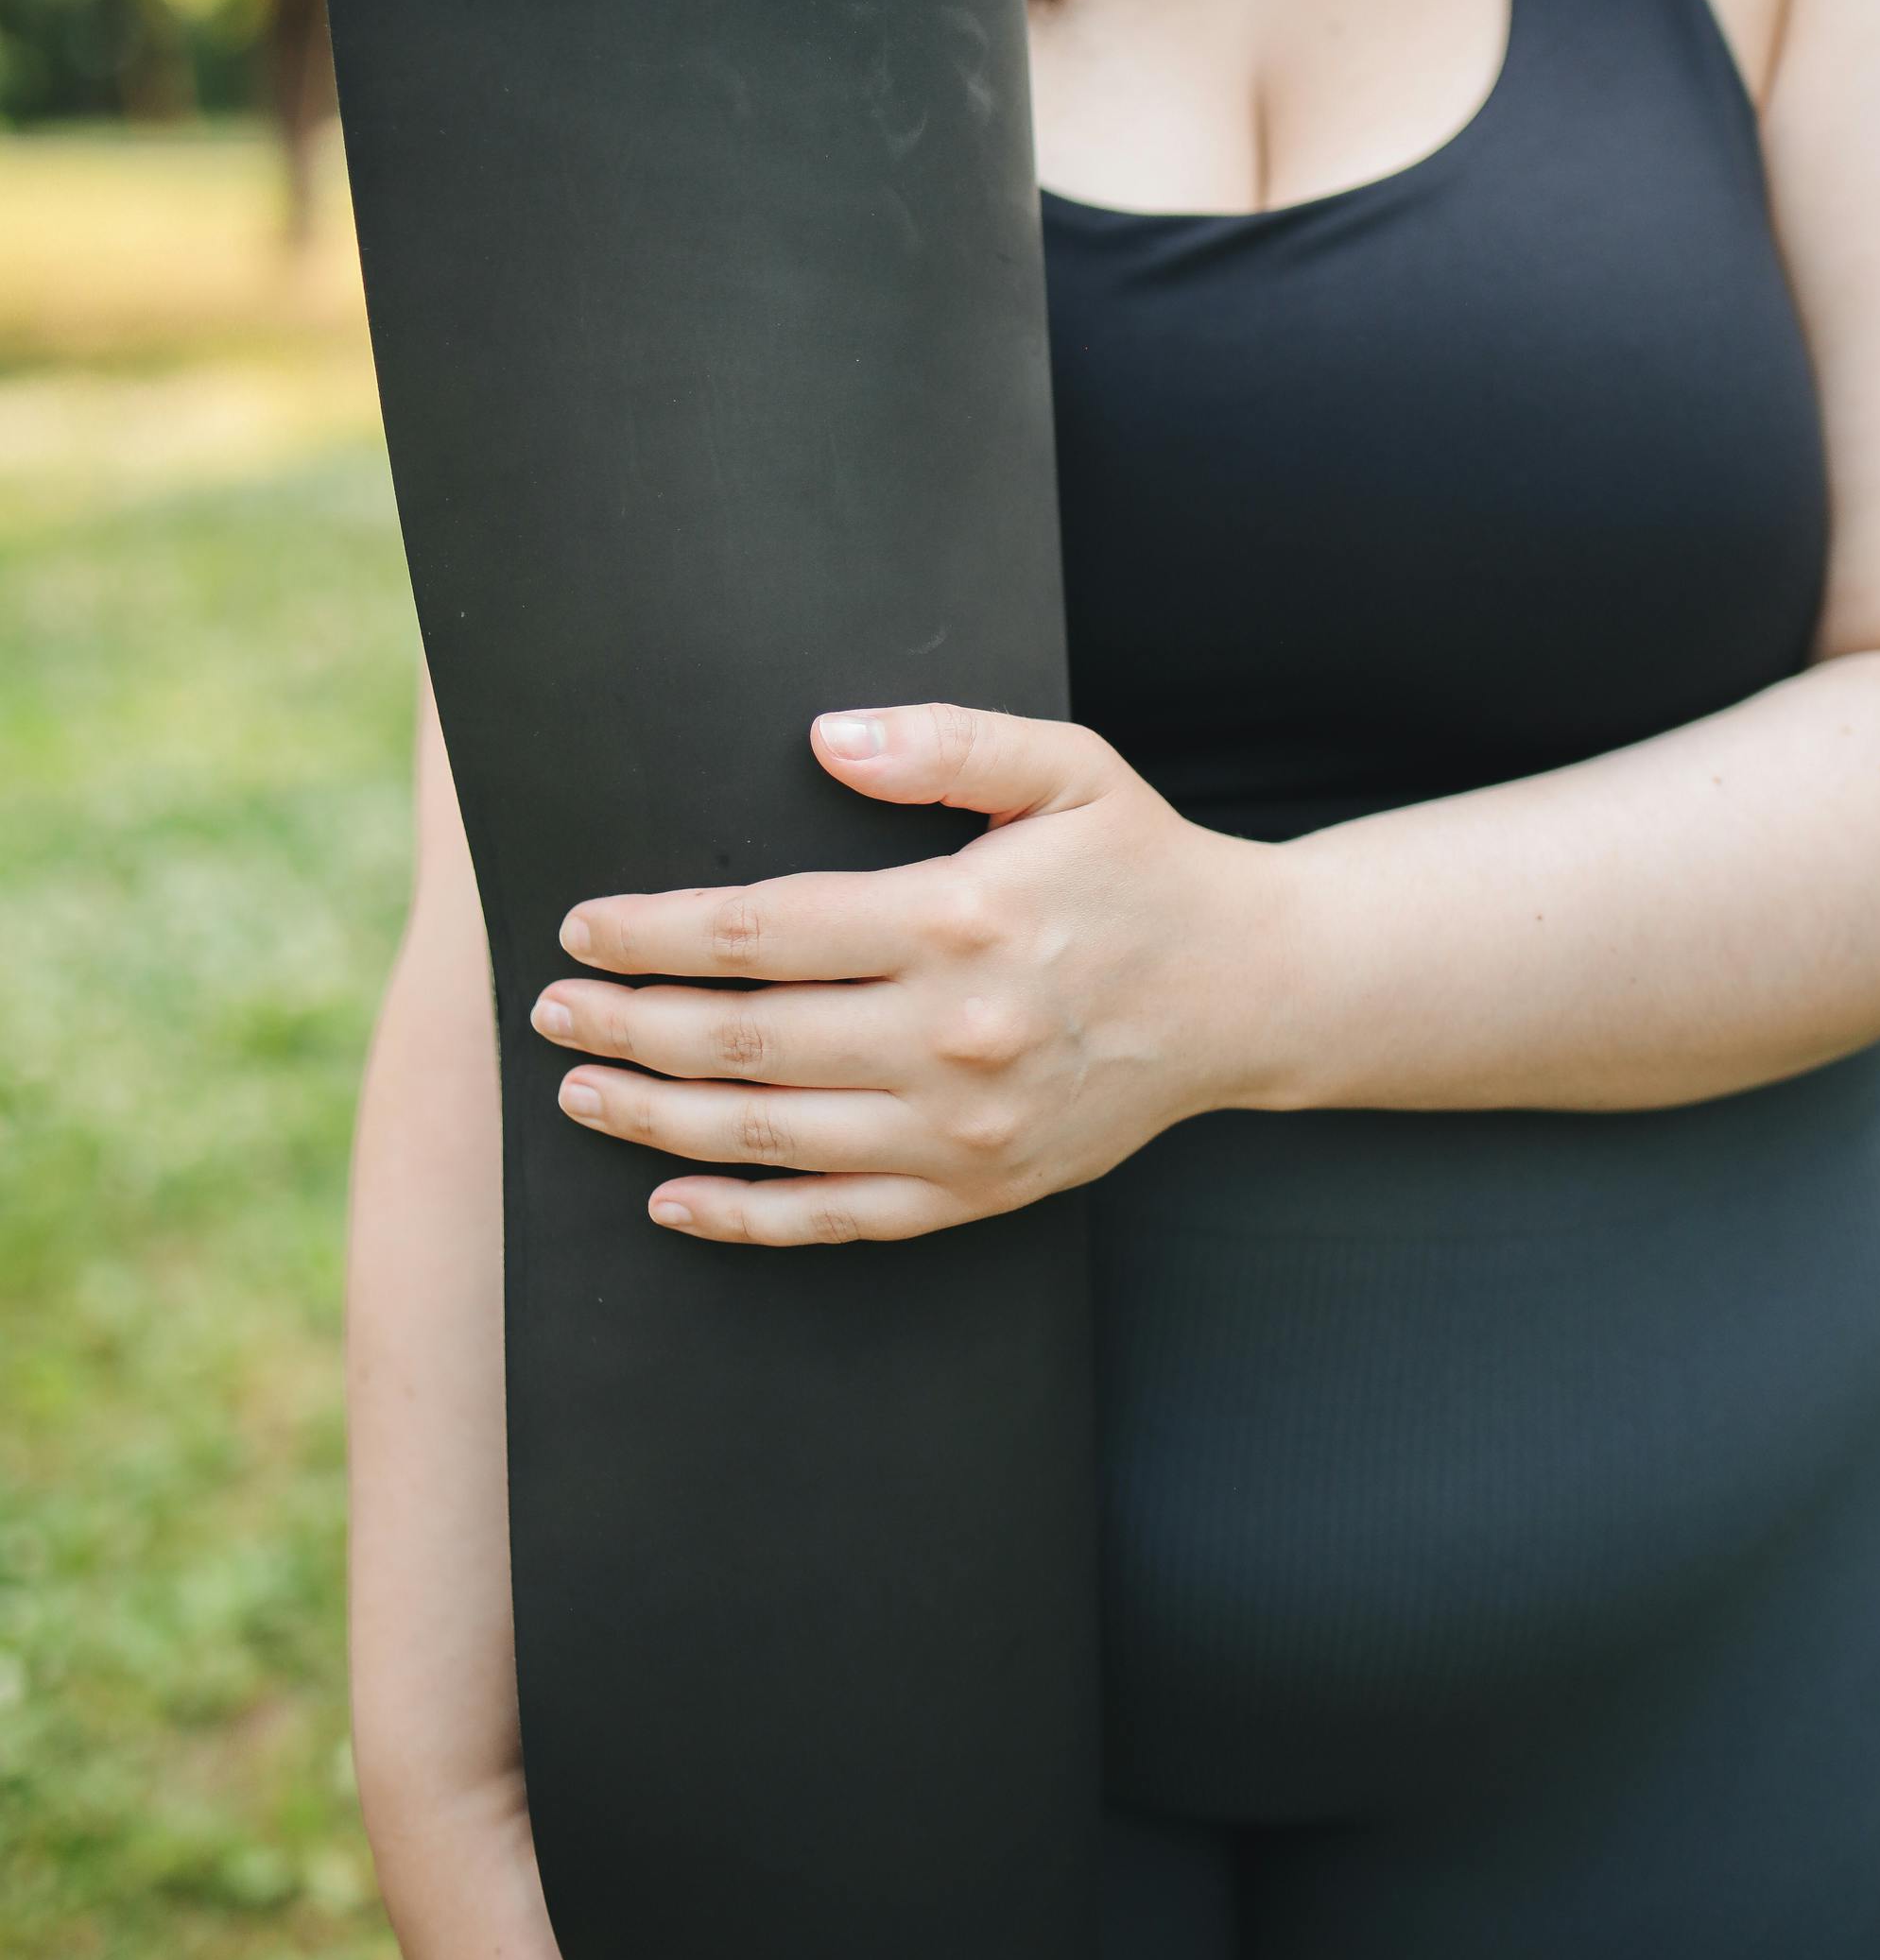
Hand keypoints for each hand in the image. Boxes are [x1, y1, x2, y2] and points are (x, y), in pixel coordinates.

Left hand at [527, 701, 1283, 1244]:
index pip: (763, 934)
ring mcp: (964, 1132)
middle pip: (744, 1041)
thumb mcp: (1068, 768)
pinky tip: (670, 1201)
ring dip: (656, 1120)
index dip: (657, 932)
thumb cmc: (1140, 866)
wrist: (1248, 992)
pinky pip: (837, 1221)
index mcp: (958, 921)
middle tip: (551, 1006)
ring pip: (771, 1138)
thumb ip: (946, 742)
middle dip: (628, 1023)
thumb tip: (823, 739)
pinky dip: (744, 1220)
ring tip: (579, 1087)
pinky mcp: (979, 1192)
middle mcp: (953, 1038)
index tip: (581, 925)